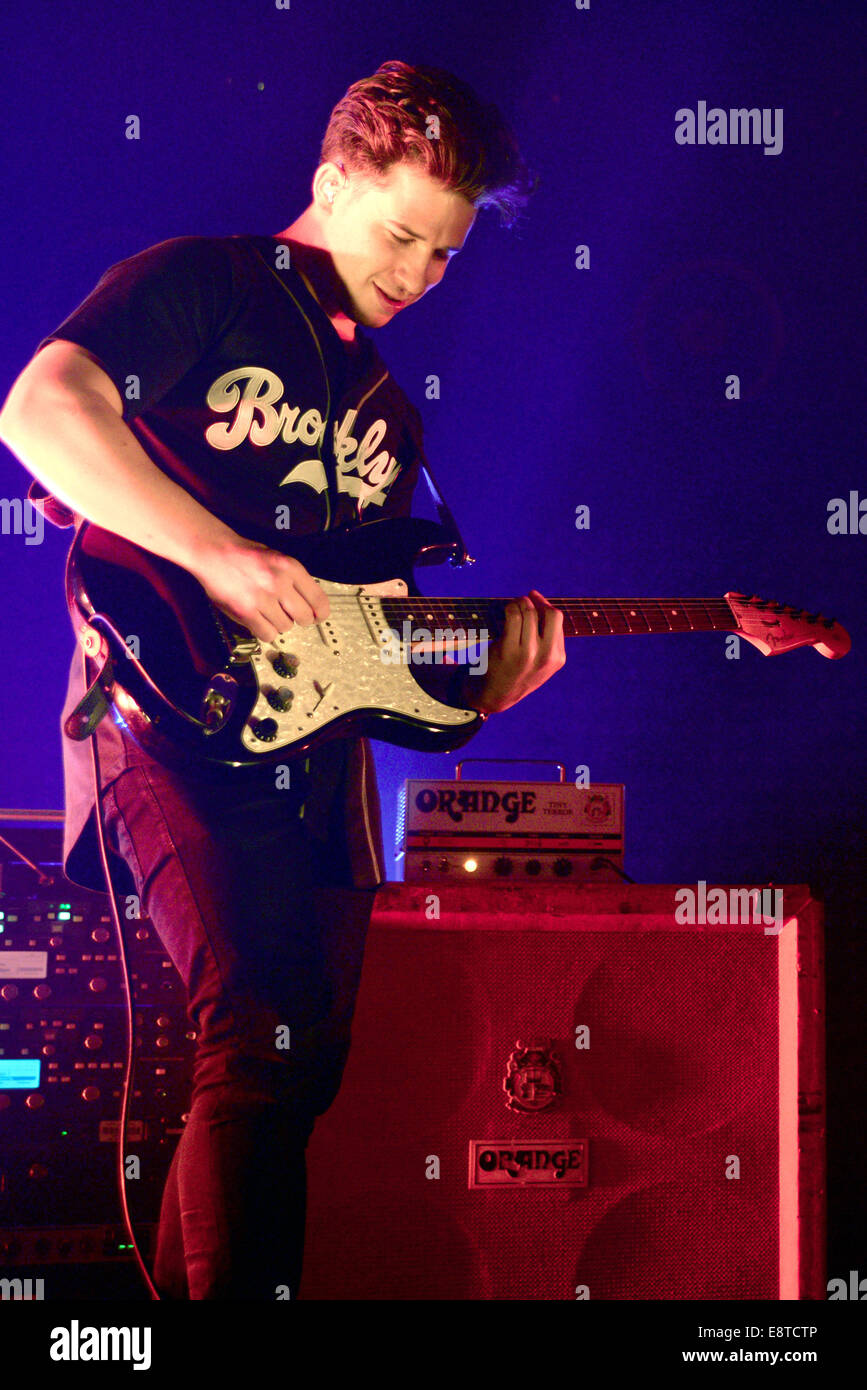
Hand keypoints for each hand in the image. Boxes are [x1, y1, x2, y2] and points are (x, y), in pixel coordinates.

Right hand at [189, 535, 329, 642]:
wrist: (214, 552)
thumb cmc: (246, 555)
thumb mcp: (277, 558)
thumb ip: (294, 579)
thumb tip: (310, 604)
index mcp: (291, 567)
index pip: (318, 599)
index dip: (320, 613)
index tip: (317, 617)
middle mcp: (279, 583)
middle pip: (304, 617)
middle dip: (299, 619)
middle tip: (289, 614)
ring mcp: (262, 599)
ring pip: (286, 627)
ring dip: (279, 623)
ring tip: (268, 612)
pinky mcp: (246, 612)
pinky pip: (267, 634)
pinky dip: (265, 631)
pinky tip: (259, 621)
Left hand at [466, 590, 565, 713]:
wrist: (496, 695)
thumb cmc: (517, 672)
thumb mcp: (541, 663)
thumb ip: (548, 640)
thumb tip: (542, 604)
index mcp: (558, 658)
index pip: (558, 621)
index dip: (545, 605)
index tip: (534, 598)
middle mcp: (547, 656)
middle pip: (551, 614)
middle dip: (536, 601)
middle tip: (523, 599)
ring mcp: (528, 654)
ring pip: (529, 613)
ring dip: (520, 602)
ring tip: (513, 605)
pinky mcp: (509, 650)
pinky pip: (512, 617)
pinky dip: (509, 608)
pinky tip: (506, 611)